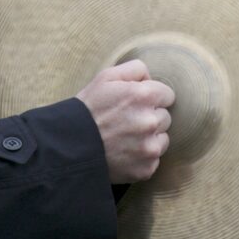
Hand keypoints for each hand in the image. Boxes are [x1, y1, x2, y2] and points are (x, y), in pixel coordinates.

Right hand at [76, 59, 174, 183]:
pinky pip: (154, 159)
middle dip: (151, 117)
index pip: (167, 95)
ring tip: (126, 137)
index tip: (138, 104)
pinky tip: (125, 152)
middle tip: (128, 121)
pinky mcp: (146, 169)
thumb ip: (135, 69)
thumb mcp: (106, 77)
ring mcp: (150, 148)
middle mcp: (151, 121)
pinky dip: (143, 157)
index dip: (152, 98)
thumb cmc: (88, 109)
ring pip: (163, 139)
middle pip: (166, 117)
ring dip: (150, 138)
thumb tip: (151, 79)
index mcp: (144, 96)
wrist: (70, 147)